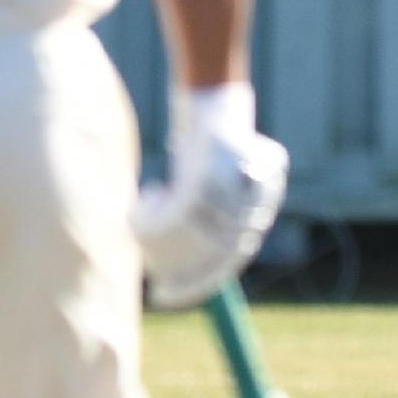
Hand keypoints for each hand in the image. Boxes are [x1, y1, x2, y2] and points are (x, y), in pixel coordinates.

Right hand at [134, 84, 289, 307]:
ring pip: (191, 229)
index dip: (195, 283)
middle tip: (148, 268)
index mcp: (257, 212)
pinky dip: (158, 211)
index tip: (165, 296)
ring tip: (140, 224)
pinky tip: (145, 199)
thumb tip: (177, 262)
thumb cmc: (209, 149)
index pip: (228, 261)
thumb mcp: (209, 188)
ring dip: (159, 231)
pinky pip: (181, 207)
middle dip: (173, 262)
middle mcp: (254, 201)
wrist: (215, 100)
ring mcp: (237, 185)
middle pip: (210, 251)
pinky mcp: (215, 166)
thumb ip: (203, 222)